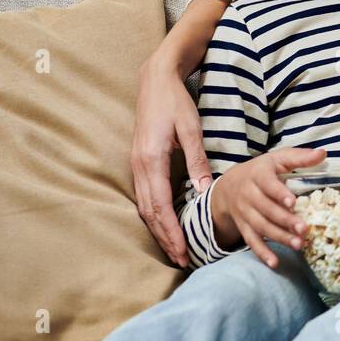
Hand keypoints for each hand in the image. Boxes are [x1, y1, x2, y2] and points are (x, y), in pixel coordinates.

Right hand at [131, 60, 216, 268]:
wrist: (155, 80)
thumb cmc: (176, 102)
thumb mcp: (191, 128)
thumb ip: (197, 159)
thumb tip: (203, 190)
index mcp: (151, 160)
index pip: (161, 206)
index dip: (171, 232)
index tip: (183, 251)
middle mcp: (140, 166)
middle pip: (150, 213)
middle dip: (165, 239)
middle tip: (182, 260)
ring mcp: (137, 165)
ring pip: (145, 207)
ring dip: (159, 230)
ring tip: (175, 249)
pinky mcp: (139, 162)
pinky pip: (145, 196)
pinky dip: (155, 215)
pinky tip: (166, 224)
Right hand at [210, 146, 327, 268]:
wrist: (228, 186)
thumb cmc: (261, 170)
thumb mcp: (278, 158)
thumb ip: (300, 157)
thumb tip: (323, 153)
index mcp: (258, 175)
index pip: (268, 184)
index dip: (279, 193)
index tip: (293, 202)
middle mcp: (248, 195)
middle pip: (266, 209)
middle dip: (285, 220)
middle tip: (304, 229)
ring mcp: (245, 213)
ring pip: (261, 227)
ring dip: (279, 237)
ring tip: (298, 245)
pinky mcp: (243, 227)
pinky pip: (251, 241)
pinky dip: (262, 253)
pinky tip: (274, 262)